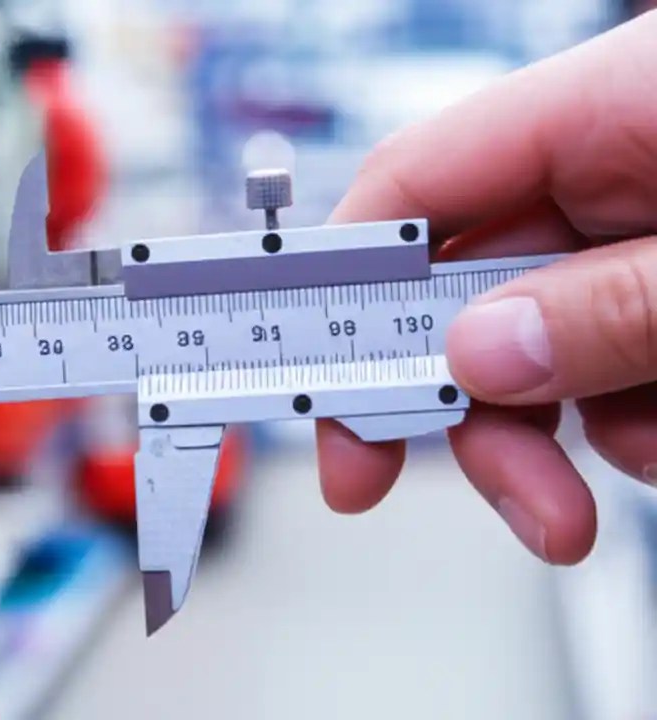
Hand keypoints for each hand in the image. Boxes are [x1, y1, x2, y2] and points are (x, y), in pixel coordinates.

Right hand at [317, 11, 656, 563]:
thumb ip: (611, 308)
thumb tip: (477, 356)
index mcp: (612, 103)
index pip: (415, 185)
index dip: (340, 283)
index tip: (304, 380)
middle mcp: (620, 162)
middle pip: (470, 291)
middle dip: (472, 408)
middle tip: (469, 494)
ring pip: (549, 351)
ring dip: (574, 438)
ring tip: (623, 481)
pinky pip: (629, 374)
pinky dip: (647, 426)